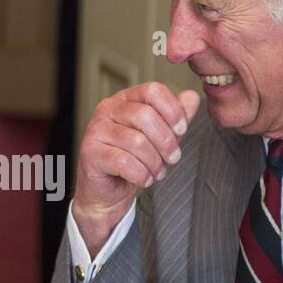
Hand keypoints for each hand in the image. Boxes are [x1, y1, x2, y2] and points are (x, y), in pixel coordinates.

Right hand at [73, 83, 199, 254]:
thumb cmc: (134, 160)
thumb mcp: (161, 137)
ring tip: (157, 172)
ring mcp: (96, 129)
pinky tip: (143, 179)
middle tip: (173, 158)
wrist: (108, 192)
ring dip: (154, 163)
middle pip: (146, 115)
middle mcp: (107, 109)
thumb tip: (191, 97)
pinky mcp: (90, 152)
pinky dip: (141, 174)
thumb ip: (175, 117)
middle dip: (166, 141)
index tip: (182, 129)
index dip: (173, 110)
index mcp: (126, 99)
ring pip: (136, 141)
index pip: (153, 90)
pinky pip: (124, 162)